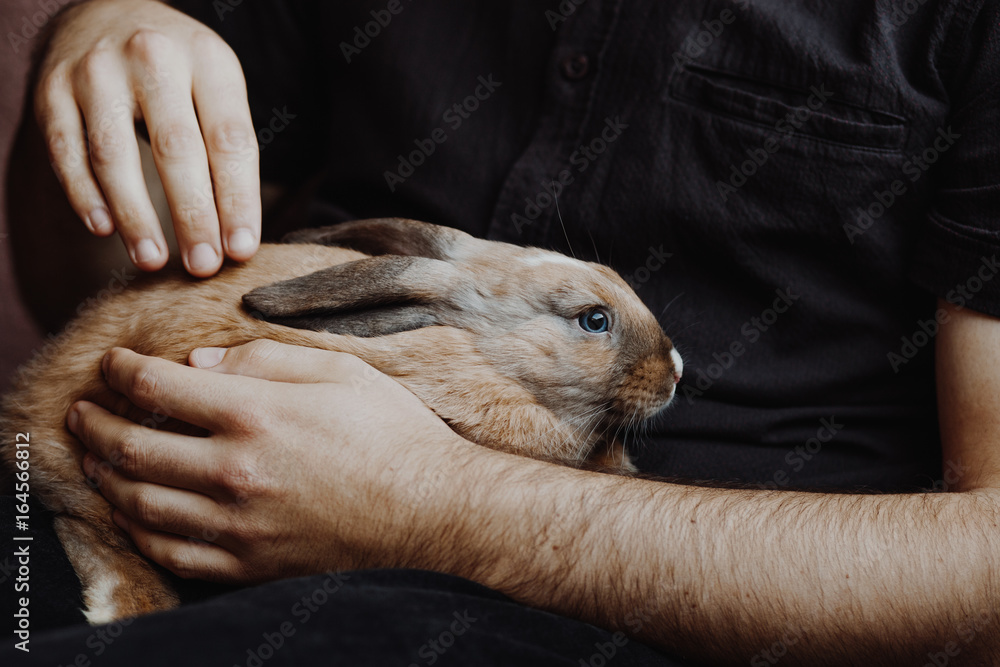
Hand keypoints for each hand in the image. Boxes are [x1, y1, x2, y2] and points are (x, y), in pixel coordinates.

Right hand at [36, 0, 259, 275]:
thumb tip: (235, 234)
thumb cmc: (180, 71)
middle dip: (192, 216)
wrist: (109, 12)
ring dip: (135, 216)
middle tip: (203, 266)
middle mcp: (152, 58)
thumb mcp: (217, 90)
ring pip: (114, 155)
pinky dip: (84, 195)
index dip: (237, 200)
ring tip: (153, 260)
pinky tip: (103, 229)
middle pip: (176, 150)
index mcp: (208, 60)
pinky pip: (67, 152)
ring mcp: (96, 72)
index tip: (241, 250)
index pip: (230, 140)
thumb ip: (227, 151)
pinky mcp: (53, 91)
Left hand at [66, 340, 467, 582]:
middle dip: (97, 424)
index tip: (112, 364)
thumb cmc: (392, 433)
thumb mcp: (339, 371)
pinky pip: (172, 554)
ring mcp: (238, 525)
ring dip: (107, 478)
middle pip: (134, 447)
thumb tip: (200, 365)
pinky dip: (140, 533)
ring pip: (141, 504)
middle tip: (84, 412)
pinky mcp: (250, 564)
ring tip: (98, 461)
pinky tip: (134, 515)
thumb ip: (264, 360)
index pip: (159, 387)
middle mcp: (234, 471)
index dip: (123, 371)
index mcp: (255, 414)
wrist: (430, 510)